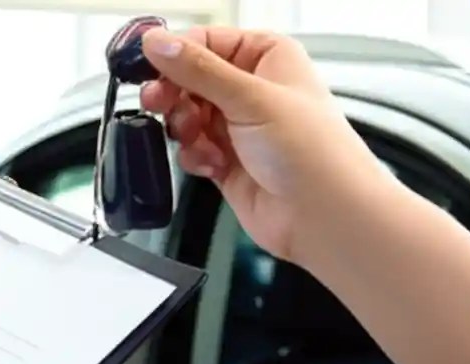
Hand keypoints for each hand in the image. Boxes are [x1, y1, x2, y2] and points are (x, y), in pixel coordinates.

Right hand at [138, 26, 400, 261]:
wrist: (323, 217)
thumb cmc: (314, 153)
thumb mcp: (250, 99)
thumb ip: (198, 70)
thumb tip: (157, 43)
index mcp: (267, 57)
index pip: (206, 41)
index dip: (174, 52)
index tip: (147, 65)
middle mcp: (251, 88)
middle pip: (189, 79)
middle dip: (173, 94)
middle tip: (158, 102)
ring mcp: (238, 126)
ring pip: (185, 115)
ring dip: (184, 129)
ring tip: (198, 139)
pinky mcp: (226, 160)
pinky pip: (190, 149)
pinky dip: (194, 156)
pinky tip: (214, 164)